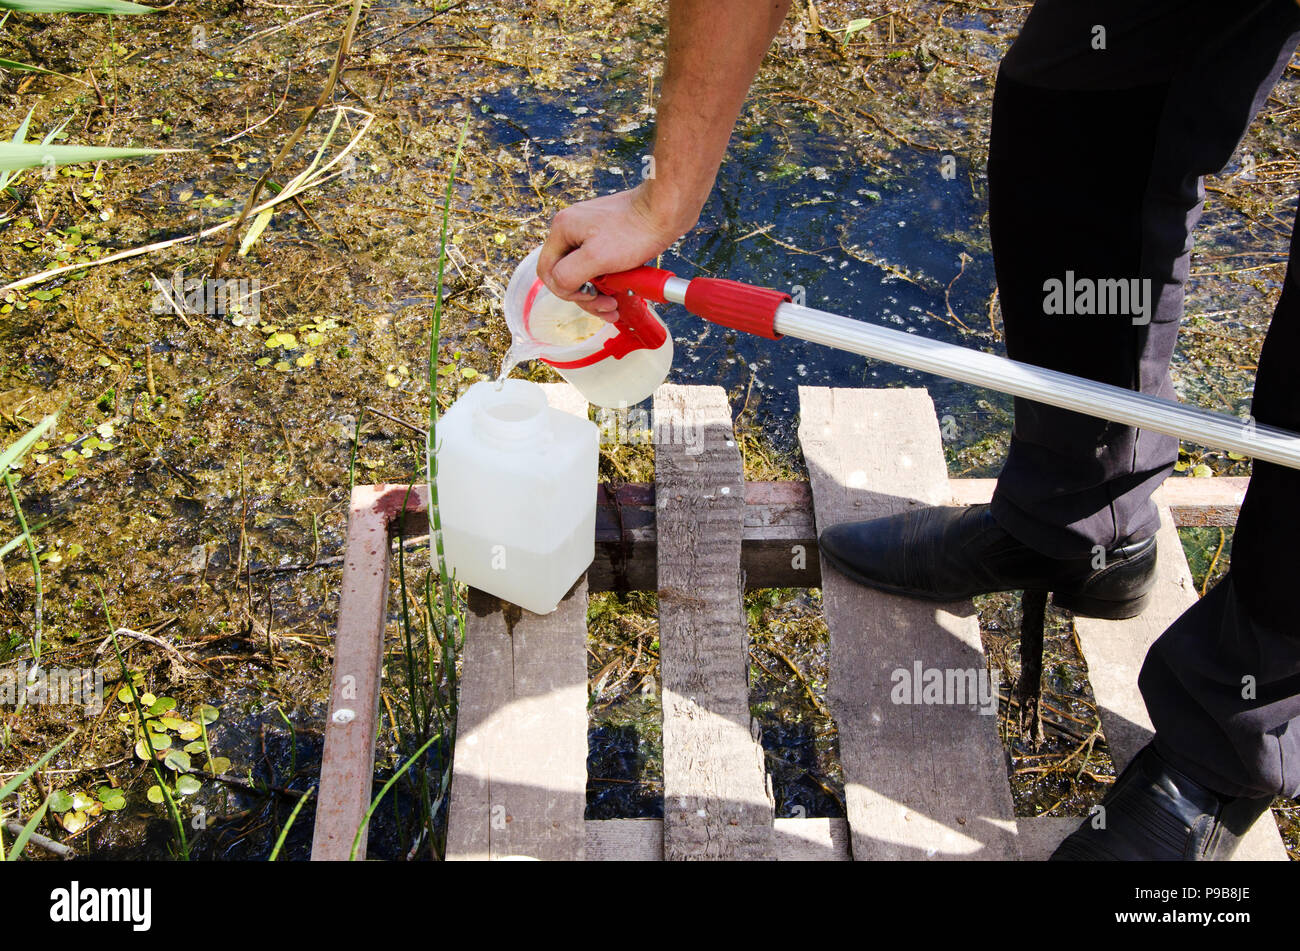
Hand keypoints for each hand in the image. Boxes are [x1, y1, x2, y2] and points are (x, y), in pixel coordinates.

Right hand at [537, 183, 694, 318]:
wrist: (665, 211)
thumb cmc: (635, 231)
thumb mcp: (596, 258)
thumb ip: (568, 276)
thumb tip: (560, 288)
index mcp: (562, 230)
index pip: (547, 270)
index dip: (565, 291)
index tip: (589, 298)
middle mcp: (572, 229)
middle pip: (566, 274)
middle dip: (586, 296)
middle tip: (609, 307)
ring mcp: (589, 232)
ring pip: (584, 273)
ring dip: (599, 293)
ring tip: (616, 305)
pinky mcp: (607, 236)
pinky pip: (599, 266)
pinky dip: (609, 281)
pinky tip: (622, 290)